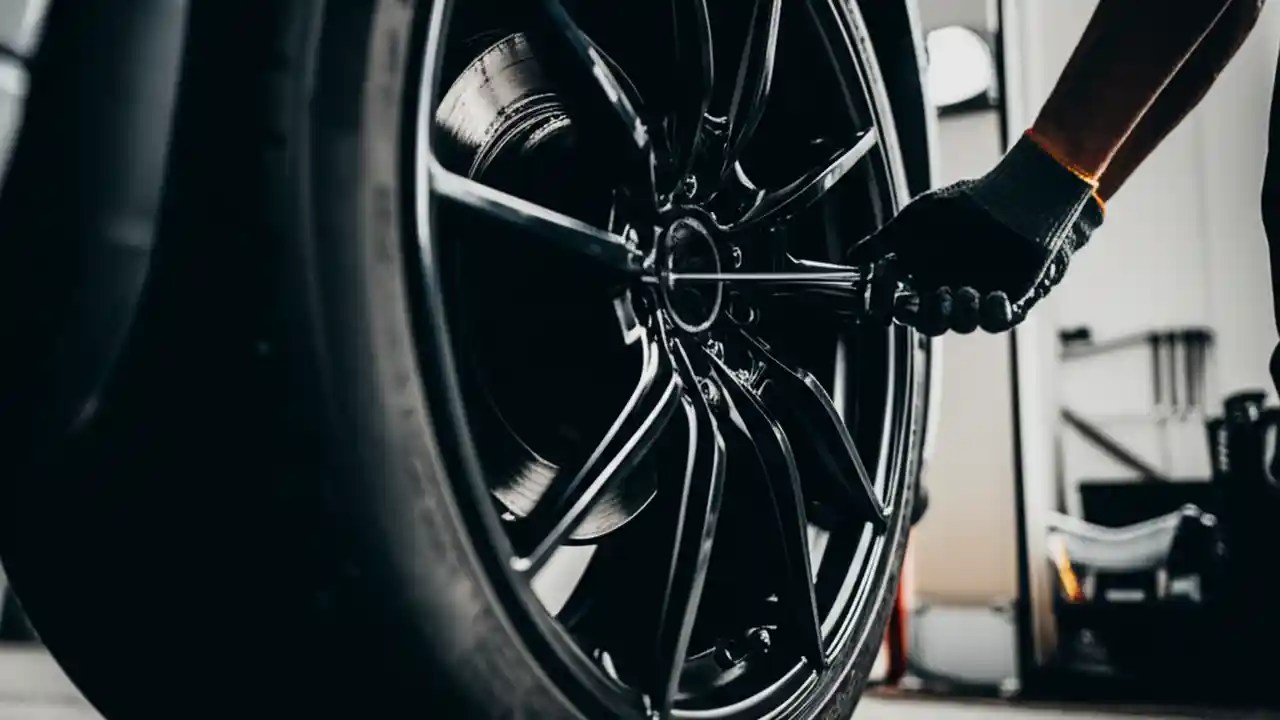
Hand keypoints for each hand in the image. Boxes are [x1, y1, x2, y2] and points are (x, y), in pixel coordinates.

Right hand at [850, 164, 1103, 335]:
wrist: (1018, 197)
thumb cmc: (966, 203)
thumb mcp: (916, 217)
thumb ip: (884, 241)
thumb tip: (853, 255)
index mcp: (924, 276)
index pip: (901, 307)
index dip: (892, 308)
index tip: (889, 304)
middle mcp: (949, 290)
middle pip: (930, 325)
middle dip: (930, 316)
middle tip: (940, 294)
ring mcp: (979, 296)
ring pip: (963, 326)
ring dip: (962, 314)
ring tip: (970, 290)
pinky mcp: (1010, 298)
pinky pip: (999, 322)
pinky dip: (995, 314)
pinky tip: (994, 294)